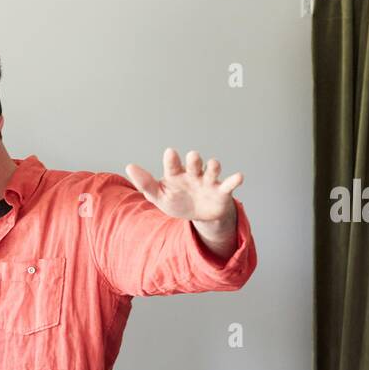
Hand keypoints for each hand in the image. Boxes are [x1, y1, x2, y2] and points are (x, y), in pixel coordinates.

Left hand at [126, 148, 241, 228]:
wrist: (200, 216)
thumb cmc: (178, 201)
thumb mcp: (159, 196)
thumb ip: (145, 183)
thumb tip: (129, 166)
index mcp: (176, 175)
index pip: (173, 166)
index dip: (172, 160)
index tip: (171, 153)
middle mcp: (193, 174)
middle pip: (194, 163)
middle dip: (194, 160)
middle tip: (192, 157)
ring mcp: (208, 181)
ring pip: (211, 170)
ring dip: (213, 166)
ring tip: (213, 165)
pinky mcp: (222, 191)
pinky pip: (229, 184)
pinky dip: (234, 180)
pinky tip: (239, 176)